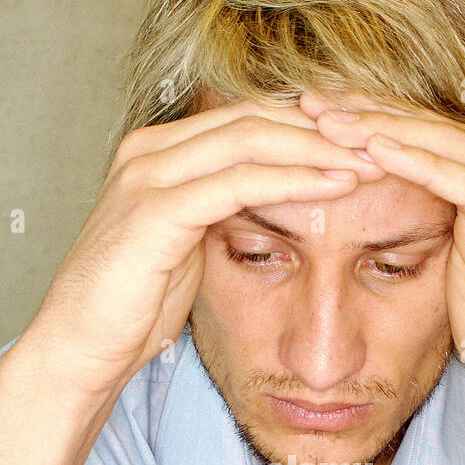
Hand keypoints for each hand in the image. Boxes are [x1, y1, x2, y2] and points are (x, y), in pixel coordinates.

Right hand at [16, 100, 383, 399]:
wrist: (80, 348)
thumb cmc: (132, 307)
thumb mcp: (188, 248)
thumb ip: (221, 213)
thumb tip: (273, 204)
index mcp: (160, 152)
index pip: (249, 118)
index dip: (310, 125)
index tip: (364, 139)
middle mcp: (151, 149)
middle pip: (256, 116)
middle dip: (324, 126)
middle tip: (384, 138)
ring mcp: (149, 173)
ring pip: (252, 139)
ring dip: (320, 147)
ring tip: (374, 158)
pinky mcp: (155, 208)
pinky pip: (239, 182)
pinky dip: (295, 180)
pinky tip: (338, 187)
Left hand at [300, 89, 464, 413]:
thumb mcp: (447, 265)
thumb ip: (424, 225)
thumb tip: (367, 206)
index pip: (424, 132)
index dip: (368, 117)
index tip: (311, 110)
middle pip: (432, 127)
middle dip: (368, 112)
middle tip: (311, 101)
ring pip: (448, 146)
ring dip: (386, 131)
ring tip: (334, 122)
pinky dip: (424, 166)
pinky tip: (380, 152)